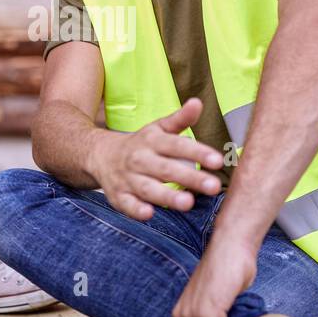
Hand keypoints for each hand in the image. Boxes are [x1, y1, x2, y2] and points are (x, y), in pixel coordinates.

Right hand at [88, 98, 223, 219]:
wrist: (100, 155)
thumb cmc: (141, 143)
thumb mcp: (159, 128)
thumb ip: (180, 118)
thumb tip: (198, 102)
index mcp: (152, 141)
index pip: (177, 146)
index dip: (198, 153)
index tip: (218, 160)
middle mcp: (140, 159)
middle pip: (167, 169)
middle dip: (190, 178)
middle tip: (214, 186)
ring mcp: (128, 178)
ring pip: (148, 189)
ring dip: (167, 196)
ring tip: (188, 202)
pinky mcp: (118, 197)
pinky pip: (127, 204)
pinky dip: (136, 209)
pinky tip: (150, 214)